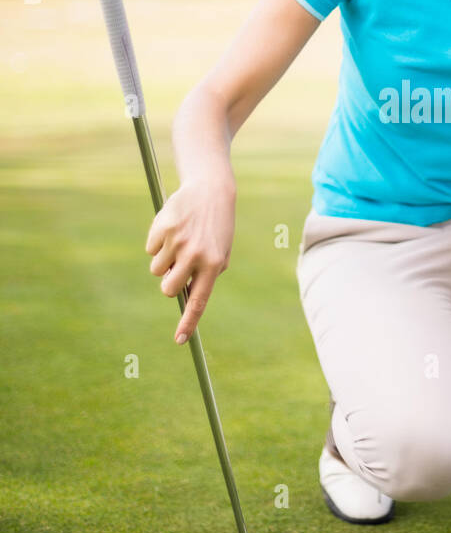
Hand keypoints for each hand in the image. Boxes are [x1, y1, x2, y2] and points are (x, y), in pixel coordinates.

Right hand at [145, 177, 235, 342]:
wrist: (210, 191)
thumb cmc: (216, 228)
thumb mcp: (219, 253)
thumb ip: (205, 276)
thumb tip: (184, 296)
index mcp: (214, 265)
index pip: (199, 301)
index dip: (189, 322)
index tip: (180, 341)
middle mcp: (196, 255)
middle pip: (168, 289)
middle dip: (168, 284)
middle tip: (176, 268)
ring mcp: (178, 242)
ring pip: (156, 269)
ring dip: (163, 260)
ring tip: (179, 240)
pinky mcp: (163, 228)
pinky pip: (150, 249)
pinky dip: (157, 242)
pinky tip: (172, 227)